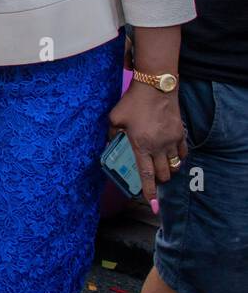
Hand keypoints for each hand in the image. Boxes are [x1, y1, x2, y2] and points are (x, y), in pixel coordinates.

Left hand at [108, 84, 186, 209]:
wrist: (156, 87)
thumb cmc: (132, 102)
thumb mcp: (115, 118)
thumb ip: (111, 134)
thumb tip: (110, 144)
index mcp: (141, 145)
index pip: (147, 175)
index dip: (149, 192)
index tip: (153, 205)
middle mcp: (159, 147)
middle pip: (164, 174)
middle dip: (159, 182)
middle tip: (153, 180)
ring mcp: (172, 141)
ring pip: (174, 165)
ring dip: (168, 170)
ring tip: (160, 168)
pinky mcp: (180, 134)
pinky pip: (182, 154)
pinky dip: (178, 159)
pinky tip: (171, 156)